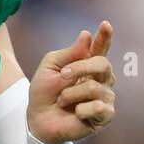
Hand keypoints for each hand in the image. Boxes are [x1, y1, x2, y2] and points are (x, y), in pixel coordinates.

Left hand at [26, 21, 115, 143]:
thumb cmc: (44, 92)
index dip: (104, 37)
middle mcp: (101, 79)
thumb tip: (86, 36)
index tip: (105, 25)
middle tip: (63, 75)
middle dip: (80, 68)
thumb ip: (69, 54)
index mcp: (88, 64)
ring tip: (61, 101)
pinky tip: (75, 113)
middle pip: (103, 64)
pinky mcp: (104, 115)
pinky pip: (99, 107)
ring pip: (94, 88)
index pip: (100, 48)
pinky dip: (81, 109)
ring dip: (70, 94)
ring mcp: (105, 97)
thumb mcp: (50, 68)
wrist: (38, 118)